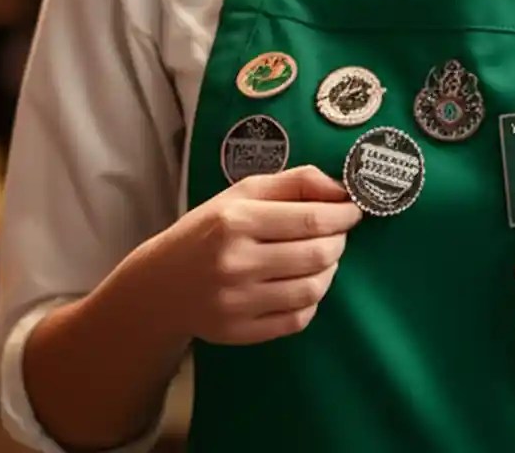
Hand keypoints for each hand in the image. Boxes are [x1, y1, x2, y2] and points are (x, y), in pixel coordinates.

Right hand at [126, 165, 361, 345]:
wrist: (160, 284)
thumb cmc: (208, 230)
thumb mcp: (242, 193)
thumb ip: (295, 182)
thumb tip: (342, 189)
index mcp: (235, 221)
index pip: (312, 220)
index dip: (344, 214)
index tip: (353, 210)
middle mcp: (236, 262)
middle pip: (318, 254)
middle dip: (340, 240)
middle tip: (338, 232)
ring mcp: (238, 302)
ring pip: (314, 289)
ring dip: (330, 270)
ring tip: (321, 257)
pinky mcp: (241, 331)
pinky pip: (299, 318)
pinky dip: (312, 300)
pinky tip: (302, 284)